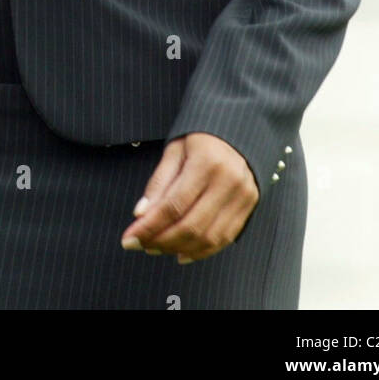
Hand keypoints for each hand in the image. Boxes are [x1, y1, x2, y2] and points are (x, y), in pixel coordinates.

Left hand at [120, 132, 258, 261]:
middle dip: (161, 241)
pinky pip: (224, 238)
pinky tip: (181, 252)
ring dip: (178, 248)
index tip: (129, 239)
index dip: (149, 227)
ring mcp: (242, 196)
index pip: (173, 205)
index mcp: (207, 162)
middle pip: (191, 226)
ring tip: (156, 248)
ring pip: (208, 238)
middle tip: (140, 245)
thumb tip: (140, 214)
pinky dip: (201, 251)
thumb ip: (159, 182)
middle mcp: (228, 182)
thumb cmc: (201, 137)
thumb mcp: (175, 149)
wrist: (238, 127)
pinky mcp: (249, 207)